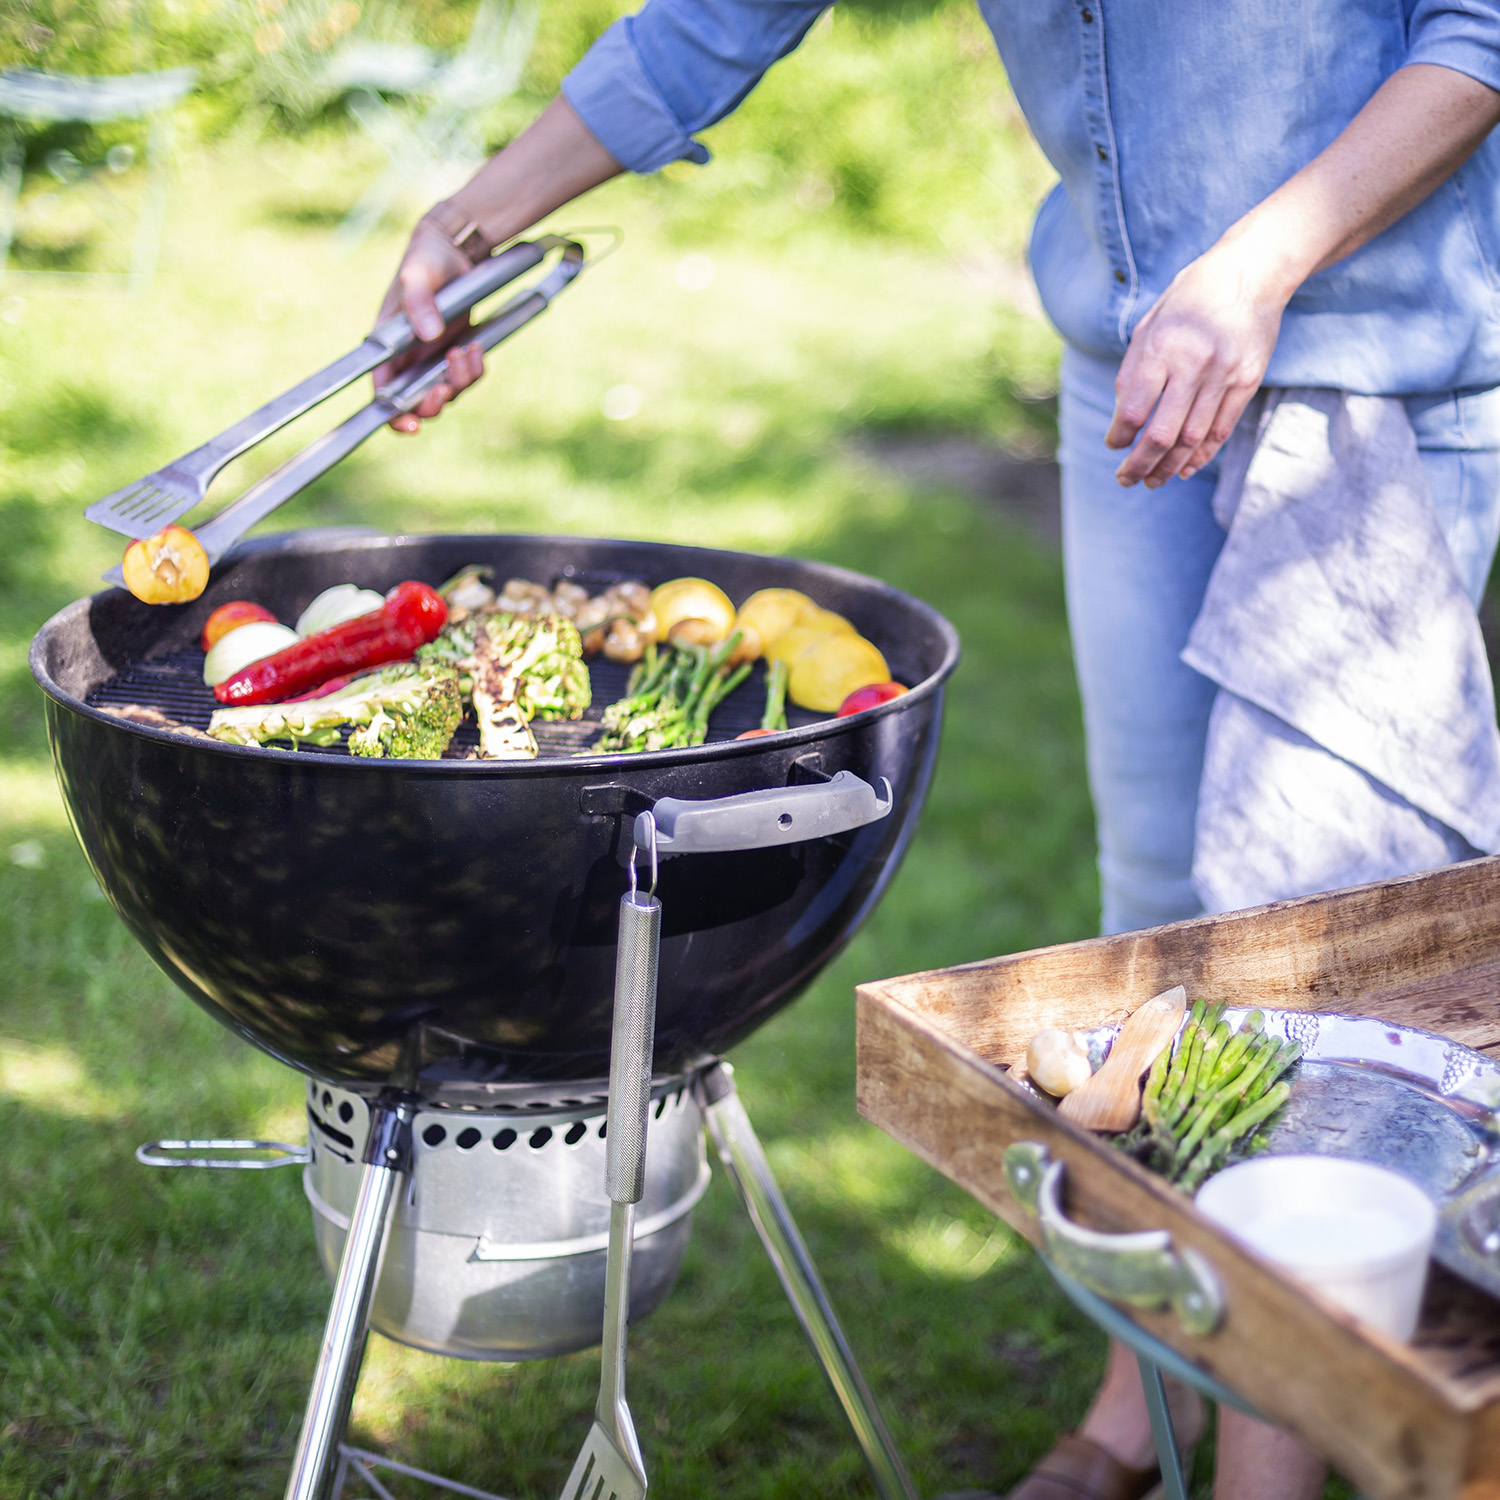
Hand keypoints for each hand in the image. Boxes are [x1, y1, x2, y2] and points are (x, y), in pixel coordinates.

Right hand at [374, 218, 486, 434]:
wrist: (453, 251)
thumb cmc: (425, 261)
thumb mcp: (417, 275)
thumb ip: (418, 301)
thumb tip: (429, 335)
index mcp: (387, 347)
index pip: (383, 392)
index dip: (393, 415)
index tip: (411, 424)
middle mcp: (408, 359)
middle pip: (416, 403)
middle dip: (432, 404)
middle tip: (444, 389)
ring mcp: (432, 359)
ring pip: (446, 392)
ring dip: (458, 381)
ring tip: (465, 351)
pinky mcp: (455, 354)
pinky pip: (467, 376)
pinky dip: (474, 368)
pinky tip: (476, 347)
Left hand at [1107, 240, 1290, 487]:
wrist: (1251, 272)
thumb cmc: (1189, 299)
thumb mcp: (1150, 325)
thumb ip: (1132, 372)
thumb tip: (1120, 422)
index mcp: (1162, 349)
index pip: (1134, 410)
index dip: (1120, 437)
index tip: (1113, 445)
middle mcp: (1194, 365)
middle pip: (1162, 434)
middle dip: (1139, 465)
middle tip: (1125, 479)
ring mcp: (1225, 375)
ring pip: (1193, 439)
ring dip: (1169, 467)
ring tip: (1152, 481)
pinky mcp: (1247, 382)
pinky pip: (1221, 430)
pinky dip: (1201, 455)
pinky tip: (1184, 468)